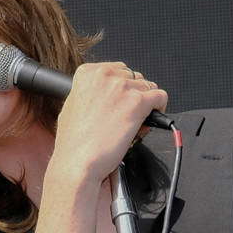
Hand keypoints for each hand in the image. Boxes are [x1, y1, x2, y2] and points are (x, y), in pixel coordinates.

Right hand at [52, 62, 167, 184]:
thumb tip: (106, 96)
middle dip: (134, 95)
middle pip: (135, 77)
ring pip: (149, 87)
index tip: (121, 100)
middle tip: (127, 115)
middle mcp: (105, 75)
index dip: (123, 87)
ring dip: (146, 104)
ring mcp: (123, 87)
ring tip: (135, 123)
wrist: (78, 162)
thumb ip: (90, 93)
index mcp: (87, 73)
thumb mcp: (72, 107)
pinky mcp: (138, 102)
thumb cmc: (74, 143)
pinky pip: (160, 97)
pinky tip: (150, 120)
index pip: (118, 69)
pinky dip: (159, 109)